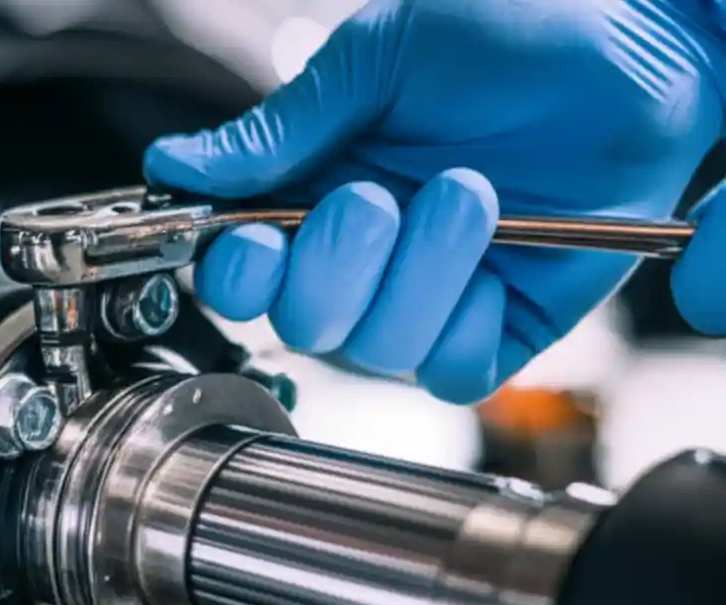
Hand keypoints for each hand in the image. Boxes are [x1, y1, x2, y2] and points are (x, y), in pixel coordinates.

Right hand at [145, 0, 724, 402]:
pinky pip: (456, 370)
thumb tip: (174, 166)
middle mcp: (363, 256)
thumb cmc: (504, 32)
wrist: (630, 41)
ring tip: (469, 191)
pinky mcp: (502, 321)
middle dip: (337, 266)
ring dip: (419, 274)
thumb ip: (275, 130)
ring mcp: (431, 293)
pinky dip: (469, 321)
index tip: (254, 239)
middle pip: (304, 325)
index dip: (239, 274)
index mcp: (313, 192)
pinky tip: (501, 254)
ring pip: (379, 349)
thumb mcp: (370, 62)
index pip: (242, 273)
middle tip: (377, 195)